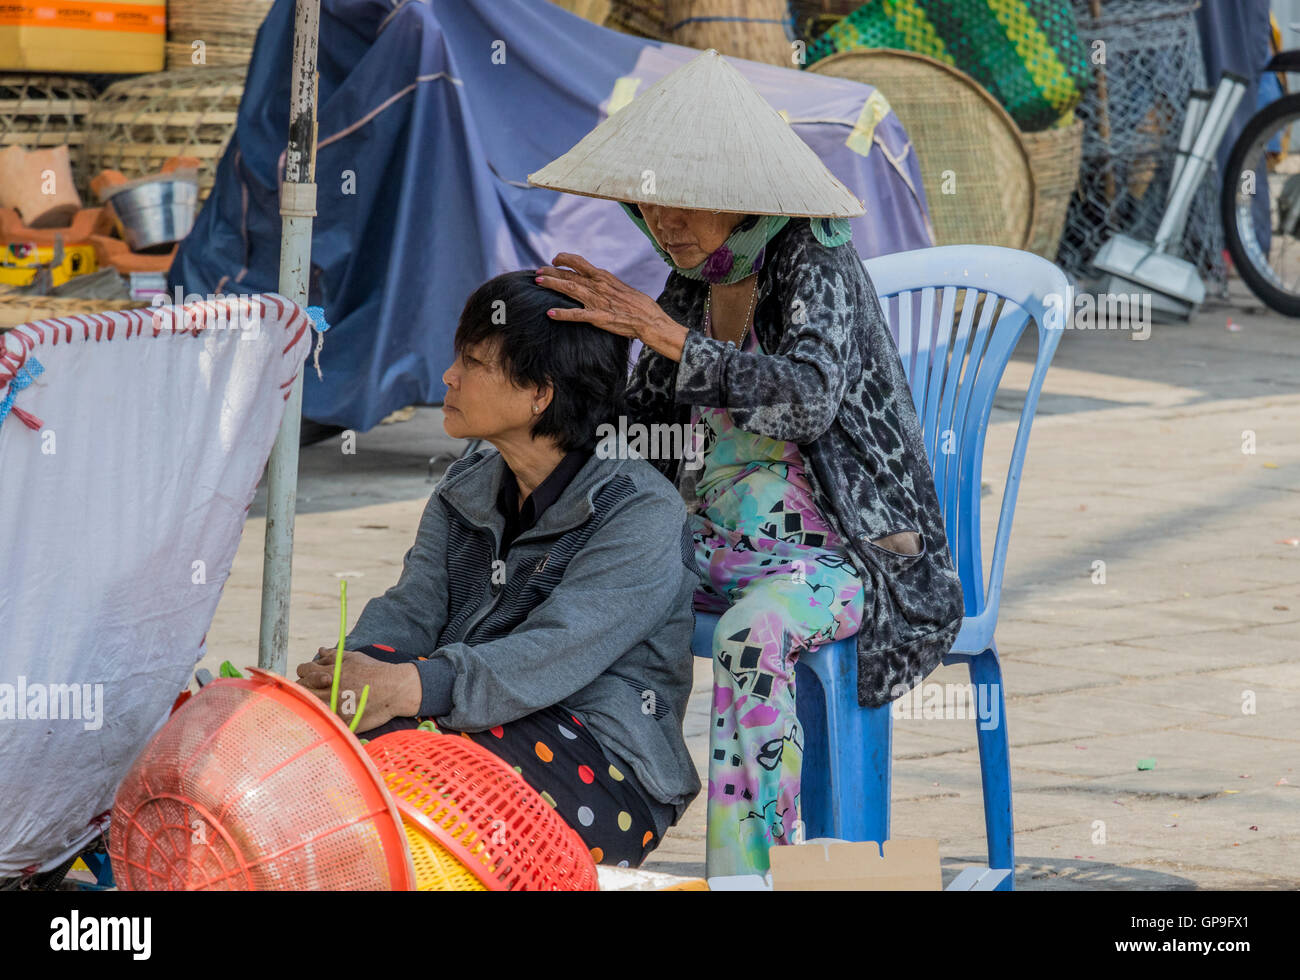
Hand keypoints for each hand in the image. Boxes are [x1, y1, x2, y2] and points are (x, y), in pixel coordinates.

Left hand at [295, 648, 420, 730]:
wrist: (395, 689)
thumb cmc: (375, 671)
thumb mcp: (355, 658)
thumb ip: (334, 655)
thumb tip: (320, 651)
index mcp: (331, 672)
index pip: (304, 671)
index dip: (304, 672)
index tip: (310, 675)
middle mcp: (330, 690)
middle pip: (303, 689)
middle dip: (305, 687)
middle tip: (315, 689)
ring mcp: (335, 706)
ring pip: (311, 705)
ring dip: (312, 702)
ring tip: (322, 700)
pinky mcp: (343, 720)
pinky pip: (325, 719)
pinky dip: (324, 715)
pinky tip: (329, 712)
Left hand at [537, 253, 687, 359]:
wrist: (650, 320)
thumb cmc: (639, 306)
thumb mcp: (621, 288)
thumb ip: (607, 285)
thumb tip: (597, 283)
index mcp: (604, 277)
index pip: (579, 263)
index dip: (564, 259)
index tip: (554, 260)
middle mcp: (599, 286)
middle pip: (570, 275)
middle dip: (551, 272)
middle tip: (537, 273)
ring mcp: (598, 301)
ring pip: (570, 289)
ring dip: (552, 284)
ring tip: (538, 282)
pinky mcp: (599, 318)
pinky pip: (577, 315)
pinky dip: (562, 313)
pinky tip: (550, 313)